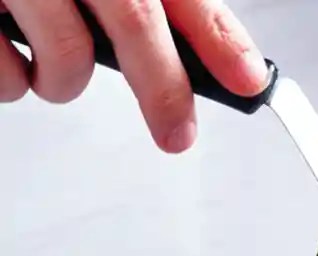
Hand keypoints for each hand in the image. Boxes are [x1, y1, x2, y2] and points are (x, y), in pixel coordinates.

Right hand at [0, 0, 267, 152]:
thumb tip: (205, 53)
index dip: (220, 36)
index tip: (251, 80)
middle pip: (133, 19)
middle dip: (164, 88)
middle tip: (177, 132)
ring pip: (65, 56)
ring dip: (66, 82)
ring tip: (50, 64)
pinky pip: (2, 74)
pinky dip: (11, 81)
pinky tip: (3, 50)